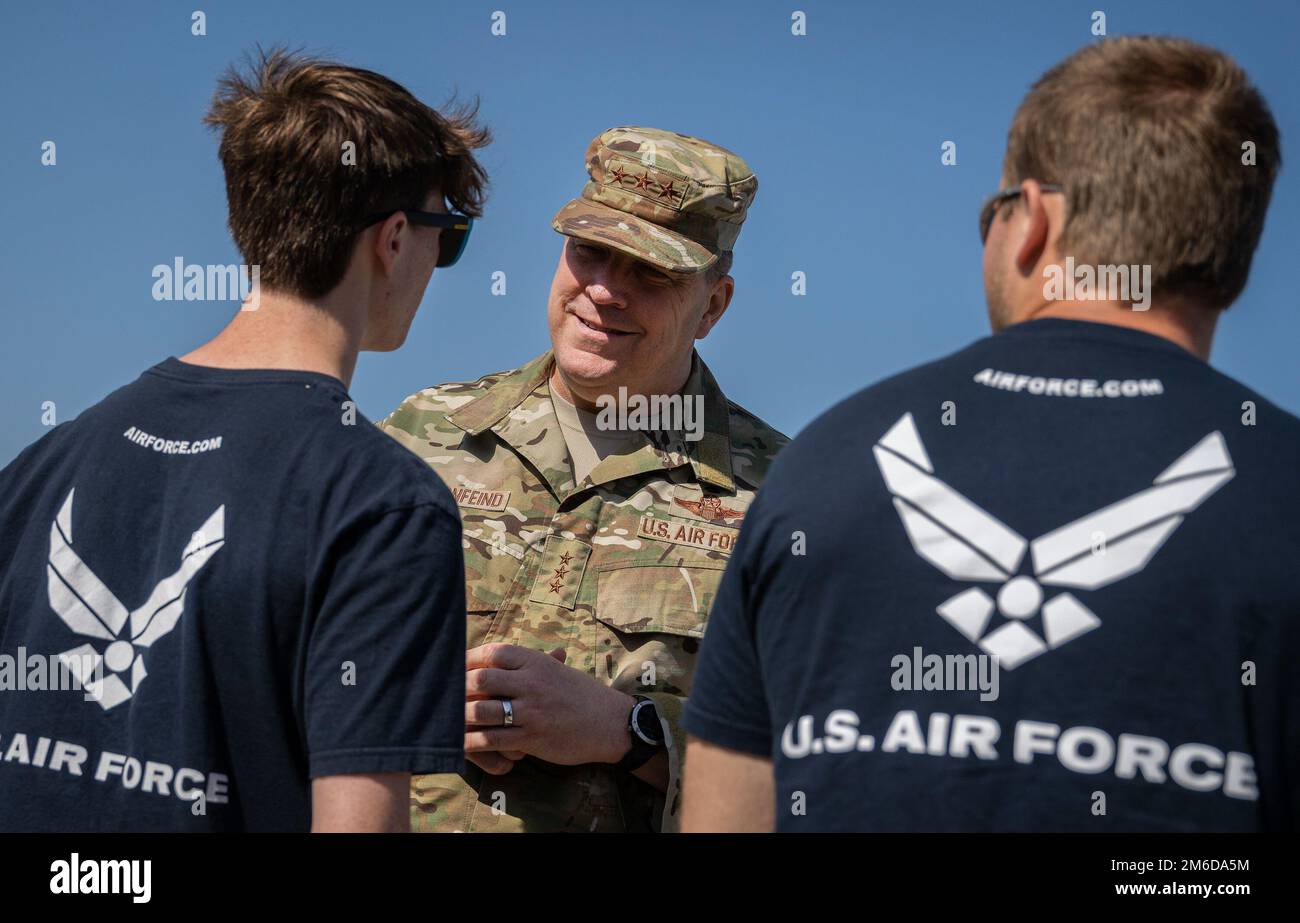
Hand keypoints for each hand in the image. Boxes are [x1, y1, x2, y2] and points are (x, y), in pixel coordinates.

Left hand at [463, 643, 634, 767]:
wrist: (610, 723)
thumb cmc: (581, 694)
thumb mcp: (557, 670)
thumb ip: (529, 662)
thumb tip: (496, 656)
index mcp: (537, 661)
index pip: (494, 652)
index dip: (469, 658)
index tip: (455, 666)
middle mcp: (532, 682)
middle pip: (481, 678)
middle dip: (458, 687)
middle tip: (447, 694)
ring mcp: (532, 711)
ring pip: (482, 710)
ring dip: (460, 716)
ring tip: (447, 719)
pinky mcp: (532, 738)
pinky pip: (492, 739)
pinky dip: (472, 742)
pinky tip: (461, 743)